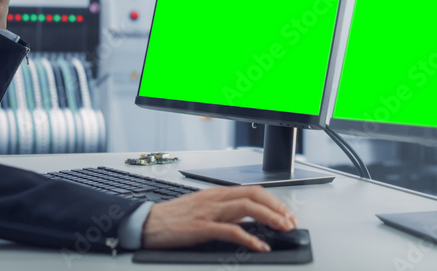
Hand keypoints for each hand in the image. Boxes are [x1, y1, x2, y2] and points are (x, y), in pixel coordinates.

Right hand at [141, 186, 296, 251]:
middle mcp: (215, 198)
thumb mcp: (201, 209)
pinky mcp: (201, 227)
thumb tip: (246, 220)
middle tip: (290, 221)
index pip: (251, 191)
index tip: (285, 213)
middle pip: (253, 195)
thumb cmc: (172, 218)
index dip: (272, 200)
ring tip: (282, 228)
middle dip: (276, 207)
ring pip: (246, 208)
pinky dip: (248, 238)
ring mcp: (209, 212)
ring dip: (268, 218)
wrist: (147, 223)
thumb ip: (223, 212)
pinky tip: (258, 246)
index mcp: (216, 193)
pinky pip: (230, 231)